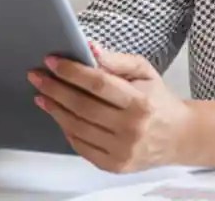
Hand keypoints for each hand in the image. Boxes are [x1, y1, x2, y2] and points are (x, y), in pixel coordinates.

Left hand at [29, 42, 194, 172]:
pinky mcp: (114, 165)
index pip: (98, 84)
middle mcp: (131, 129)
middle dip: (55, 88)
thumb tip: (90, 49)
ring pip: (77, 127)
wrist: (178, 136)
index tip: (52, 61)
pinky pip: (80, 146)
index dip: (71, 71)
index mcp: (140, 102)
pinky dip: (65, 128)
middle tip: (37, 76)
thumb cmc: (158, 100)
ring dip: (54, 109)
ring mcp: (121, 150)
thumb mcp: (145, 72)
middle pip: (82, 106)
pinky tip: (58, 114)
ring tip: (42, 94)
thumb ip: (118, 60)